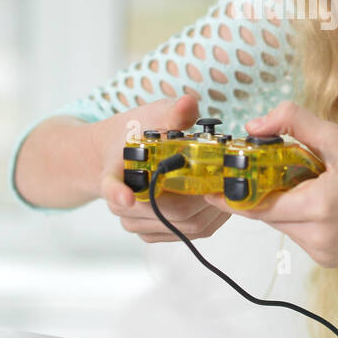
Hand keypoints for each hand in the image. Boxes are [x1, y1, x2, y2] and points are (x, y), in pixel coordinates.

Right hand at [97, 95, 230, 243]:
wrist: (118, 152)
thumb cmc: (135, 133)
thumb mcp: (152, 115)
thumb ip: (172, 112)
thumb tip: (189, 103)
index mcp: (113, 174)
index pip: (111, 188)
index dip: (118, 193)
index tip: (127, 197)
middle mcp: (122, 205)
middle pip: (167, 210)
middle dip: (203, 193)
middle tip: (226, 174)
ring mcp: (137, 224)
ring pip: (184, 226)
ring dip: (212, 206)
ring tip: (225, 182)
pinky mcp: (154, 234)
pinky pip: (189, 233)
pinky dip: (211, 216)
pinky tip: (218, 196)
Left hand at [203, 101, 337, 267]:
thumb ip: (293, 122)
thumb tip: (254, 124)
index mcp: (319, 209)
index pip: (257, 205)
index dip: (233, 193)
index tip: (209, 184)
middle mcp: (318, 238)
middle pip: (268, 215)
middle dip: (264, 190)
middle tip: (268, 165)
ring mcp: (325, 253)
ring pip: (282, 225)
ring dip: (283, 203)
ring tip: (312, 179)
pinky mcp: (331, 259)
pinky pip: (299, 234)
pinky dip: (300, 215)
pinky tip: (324, 197)